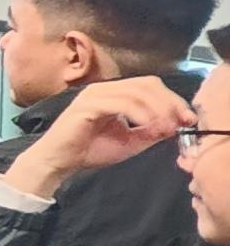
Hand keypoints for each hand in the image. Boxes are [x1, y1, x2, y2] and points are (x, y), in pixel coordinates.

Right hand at [6, 75, 199, 199]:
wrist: (58, 161)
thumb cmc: (88, 150)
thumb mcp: (129, 141)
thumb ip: (150, 131)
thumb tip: (174, 125)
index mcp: (113, 94)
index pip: (148, 86)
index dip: (172, 99)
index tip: (187, 118)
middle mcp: (103, 89)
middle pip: (146, 84)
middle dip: (169, 102)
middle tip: (183, 120)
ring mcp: (94, 95)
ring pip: (136, 92)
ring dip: (157, 109)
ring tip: (168, 126)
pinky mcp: (87, 106)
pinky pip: (120, 104)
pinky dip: (140, 114)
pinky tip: (150, 125)